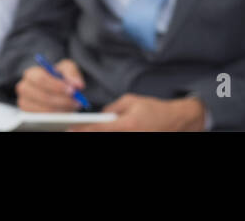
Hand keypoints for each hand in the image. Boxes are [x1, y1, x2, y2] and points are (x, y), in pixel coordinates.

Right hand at [15, 58, 85, 112]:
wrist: (53, 89)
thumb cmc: (58, 77)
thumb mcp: (66, 69)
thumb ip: (72, 73)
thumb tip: (77, 84)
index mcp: (31, 74)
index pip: (41, 79)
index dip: (56, 85)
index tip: (72, 90)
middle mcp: (24, 88)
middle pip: (42, 96)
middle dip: (61, 100)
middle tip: (76, 101)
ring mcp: (25, 103)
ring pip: (43, 109)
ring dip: (60, 109)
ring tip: (72, 107)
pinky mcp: (29, 115)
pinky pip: (42, 119)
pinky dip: (55, 117)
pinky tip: (65, 113)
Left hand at [67, 93, 205, 131]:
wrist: (176, 122)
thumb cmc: (153, 109)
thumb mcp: (131, 101)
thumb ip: (112, 109)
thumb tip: (99, 116)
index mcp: (127, 124)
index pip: (98, 129)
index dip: (81, 130)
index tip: (69, 130)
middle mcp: (129, 137)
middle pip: (101, 138)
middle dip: (87, 134)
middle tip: (73, 132)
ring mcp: (133, 141)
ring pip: (109, 140)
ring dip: (98, 134)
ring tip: (85, 131)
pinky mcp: (136, 143)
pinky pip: (117, 140)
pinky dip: (109, 136)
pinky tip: (103, 132)